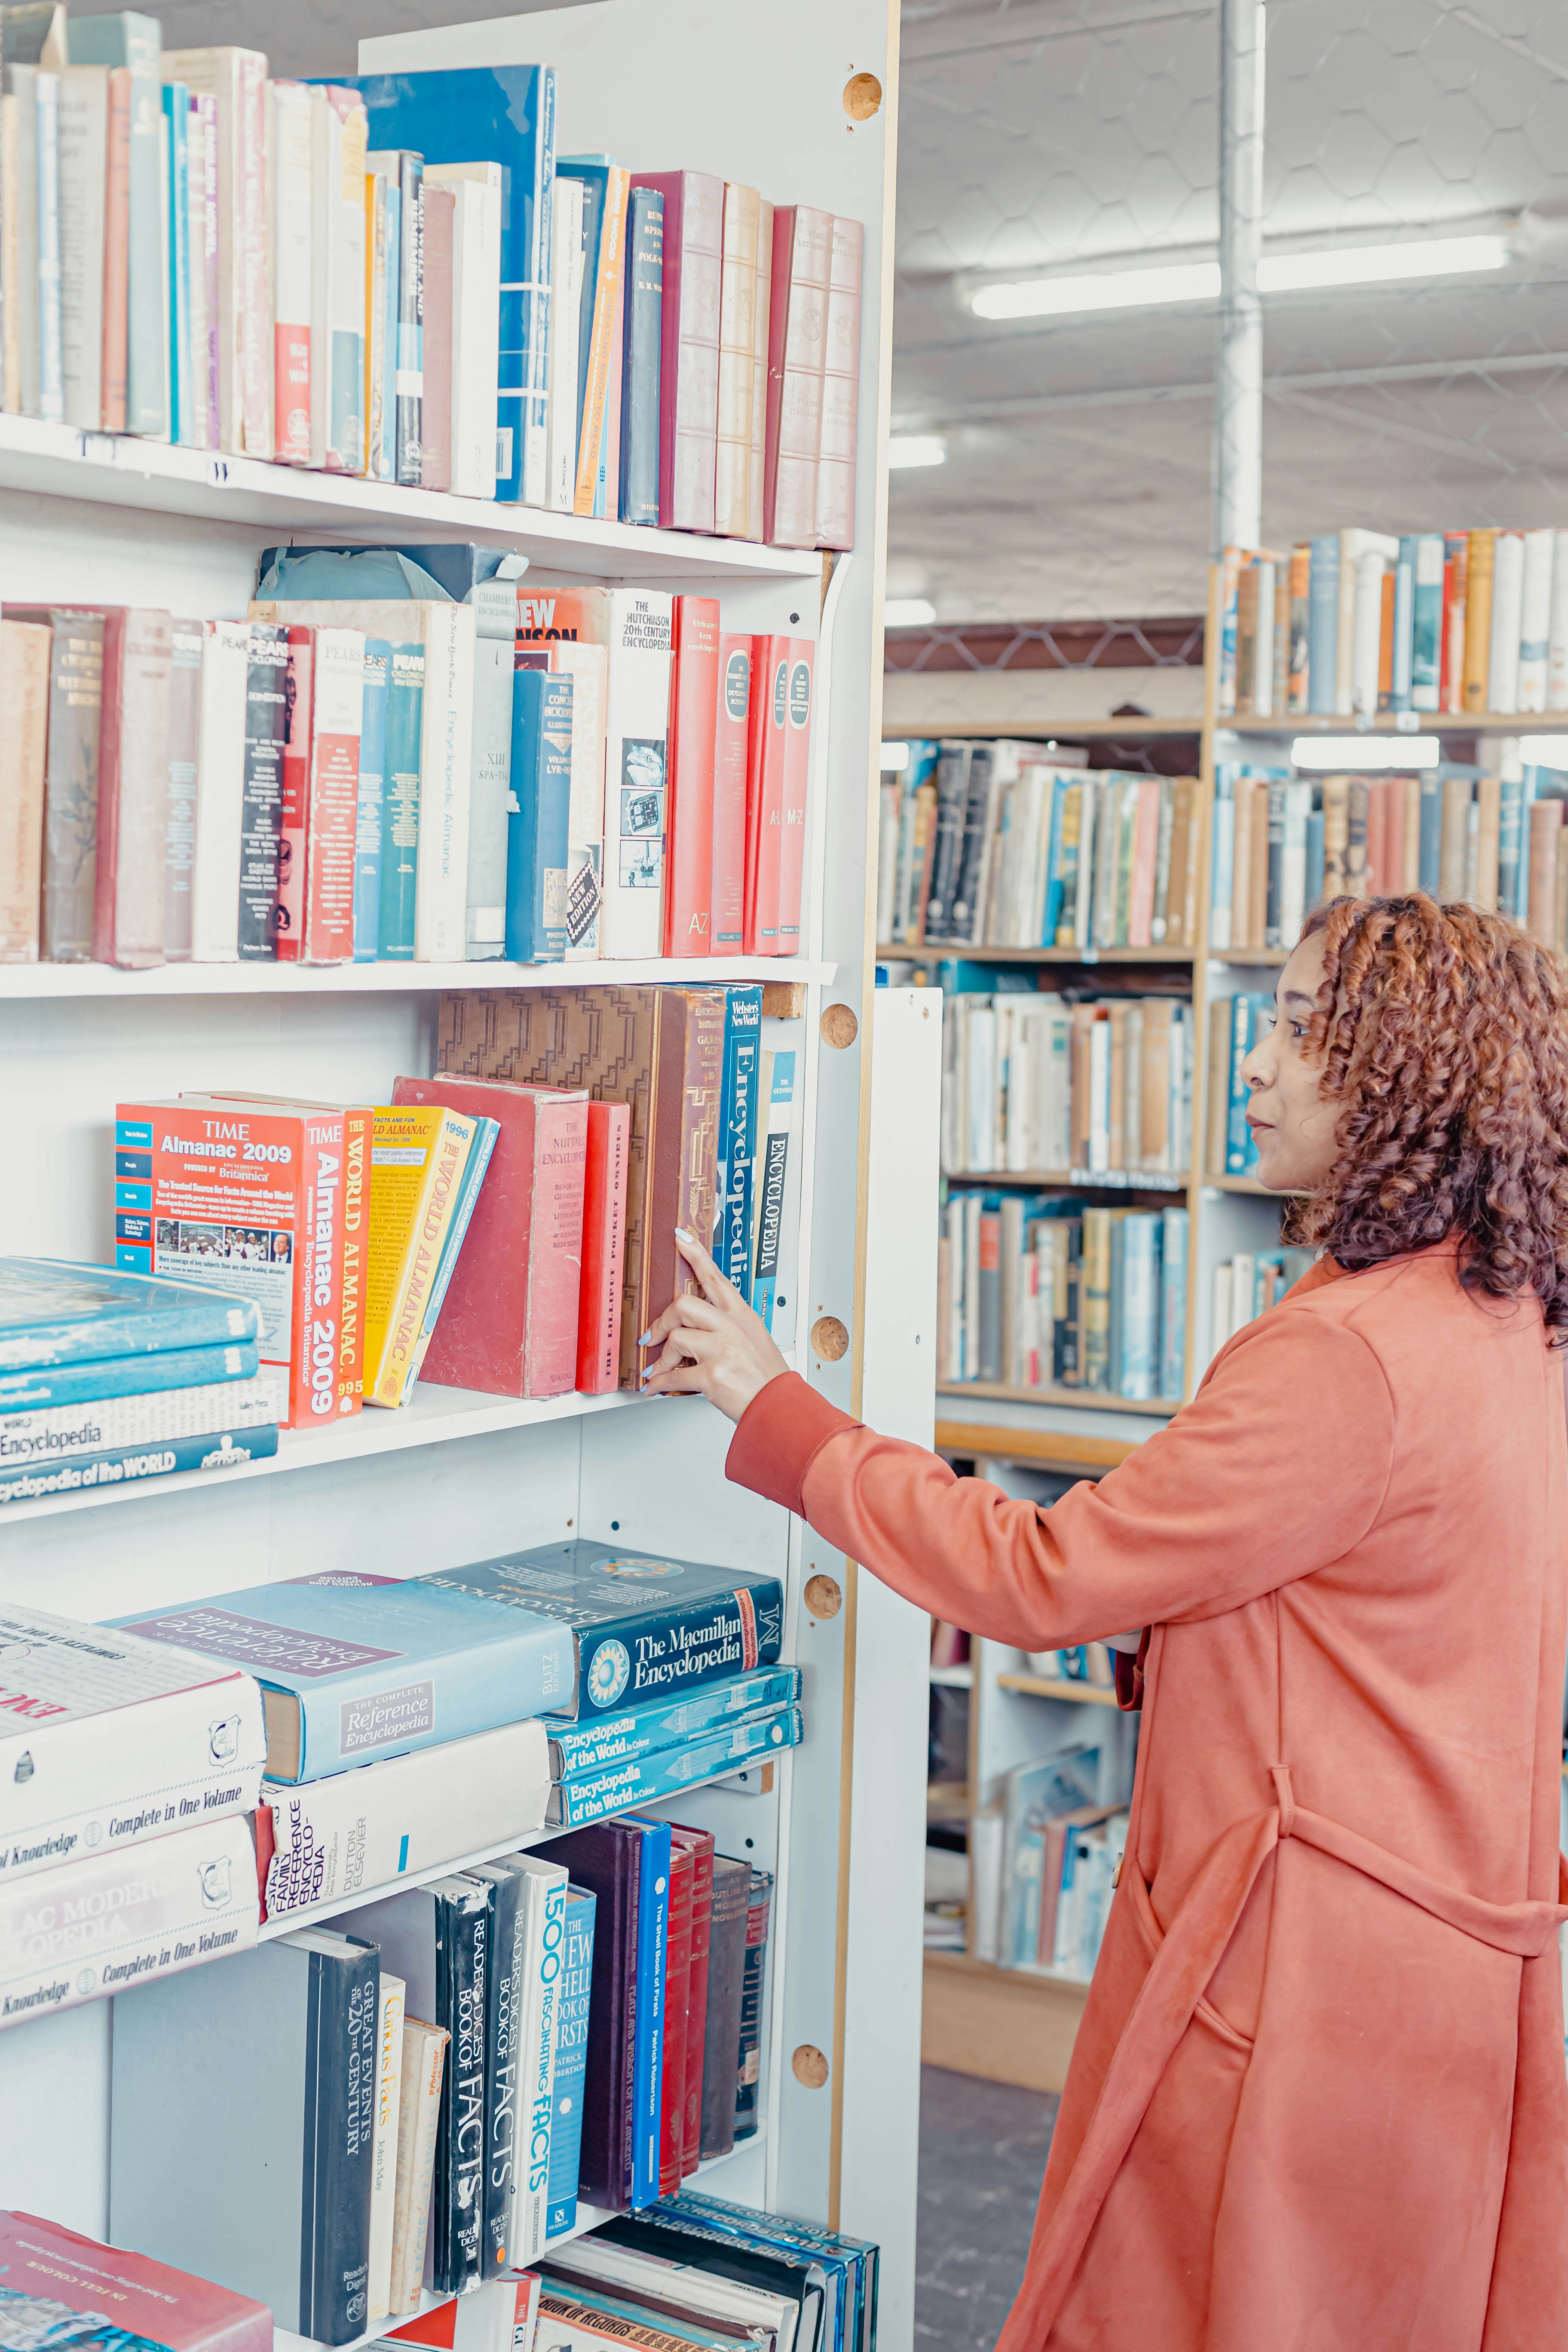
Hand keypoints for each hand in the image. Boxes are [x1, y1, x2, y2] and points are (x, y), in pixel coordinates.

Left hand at [638, 1227, 789, 1422]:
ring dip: (664, 1358)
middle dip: (663, 1321)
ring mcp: (721, 1350)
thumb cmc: (766, 1378)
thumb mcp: (754, 1341)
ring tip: (662, 1369)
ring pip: (677, 1338)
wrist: (778, 1407)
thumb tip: (696, 1330)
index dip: (695, 1255)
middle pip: (684, 1305)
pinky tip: (656, 1386)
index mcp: (741, 1316)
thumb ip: (727, 1328)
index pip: (715, 1278)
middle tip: (654, 1335)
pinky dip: (659, 1383)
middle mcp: (731, 1328)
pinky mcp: (711, 1375)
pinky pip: (673, 1375)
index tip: (680, 1237)